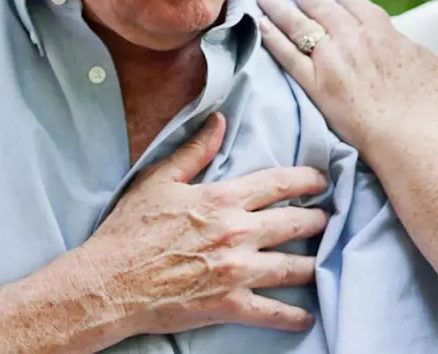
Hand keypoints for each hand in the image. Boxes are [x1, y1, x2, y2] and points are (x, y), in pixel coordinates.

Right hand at [78, 113, 329, 337]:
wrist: (109, 282)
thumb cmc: (130, 230)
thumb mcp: (158, 180)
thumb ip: (194, 151)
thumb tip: (219, 122)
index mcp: (223, 199)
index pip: (279, 184)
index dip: (308, 180)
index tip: (323, 181)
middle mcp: (237, 233)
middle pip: (295, 224)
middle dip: (318, 221)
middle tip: (328, 220)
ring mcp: (237, 271)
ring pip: (293, 267)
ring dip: (314, 264)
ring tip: (324, 261)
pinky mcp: (230, 305)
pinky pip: (273, 312)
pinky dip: (294, 316)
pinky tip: (307, 315)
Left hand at [256, 0, 437, 156]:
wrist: (415, 135)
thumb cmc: (432, 107)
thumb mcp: (428, 64)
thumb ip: (406, 48)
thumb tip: (399, 43)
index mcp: (383, 32)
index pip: (357, 5)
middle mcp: (354, 39)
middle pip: (322, 8)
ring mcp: (332, 60)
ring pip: (299, 24)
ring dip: (279, 5)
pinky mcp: (317, 86)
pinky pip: (288, 55)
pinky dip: (272, 37)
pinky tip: (260, 24)